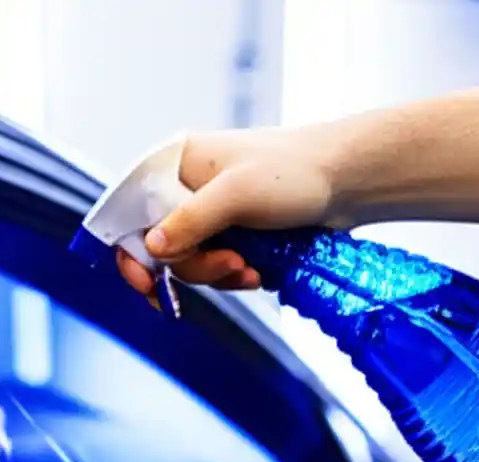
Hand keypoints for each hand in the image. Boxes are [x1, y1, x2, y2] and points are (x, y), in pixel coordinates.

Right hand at [117, 124, 347, 296]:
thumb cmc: (295, 172)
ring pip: (188, 262)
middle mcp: (185, 188)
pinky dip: (232, 276)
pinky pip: (213, 267)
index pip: (128, 208)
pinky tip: (259, 270)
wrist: (350, 181)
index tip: (146, 280)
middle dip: (193, 265)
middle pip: (159, 245)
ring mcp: (209, 213)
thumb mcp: (236, 195)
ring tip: (252, 267)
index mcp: (174, 163)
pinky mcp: (232, 234)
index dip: (129, 247)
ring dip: (217, 274)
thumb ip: (189, 222)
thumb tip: (151, 249)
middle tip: (230, 265)